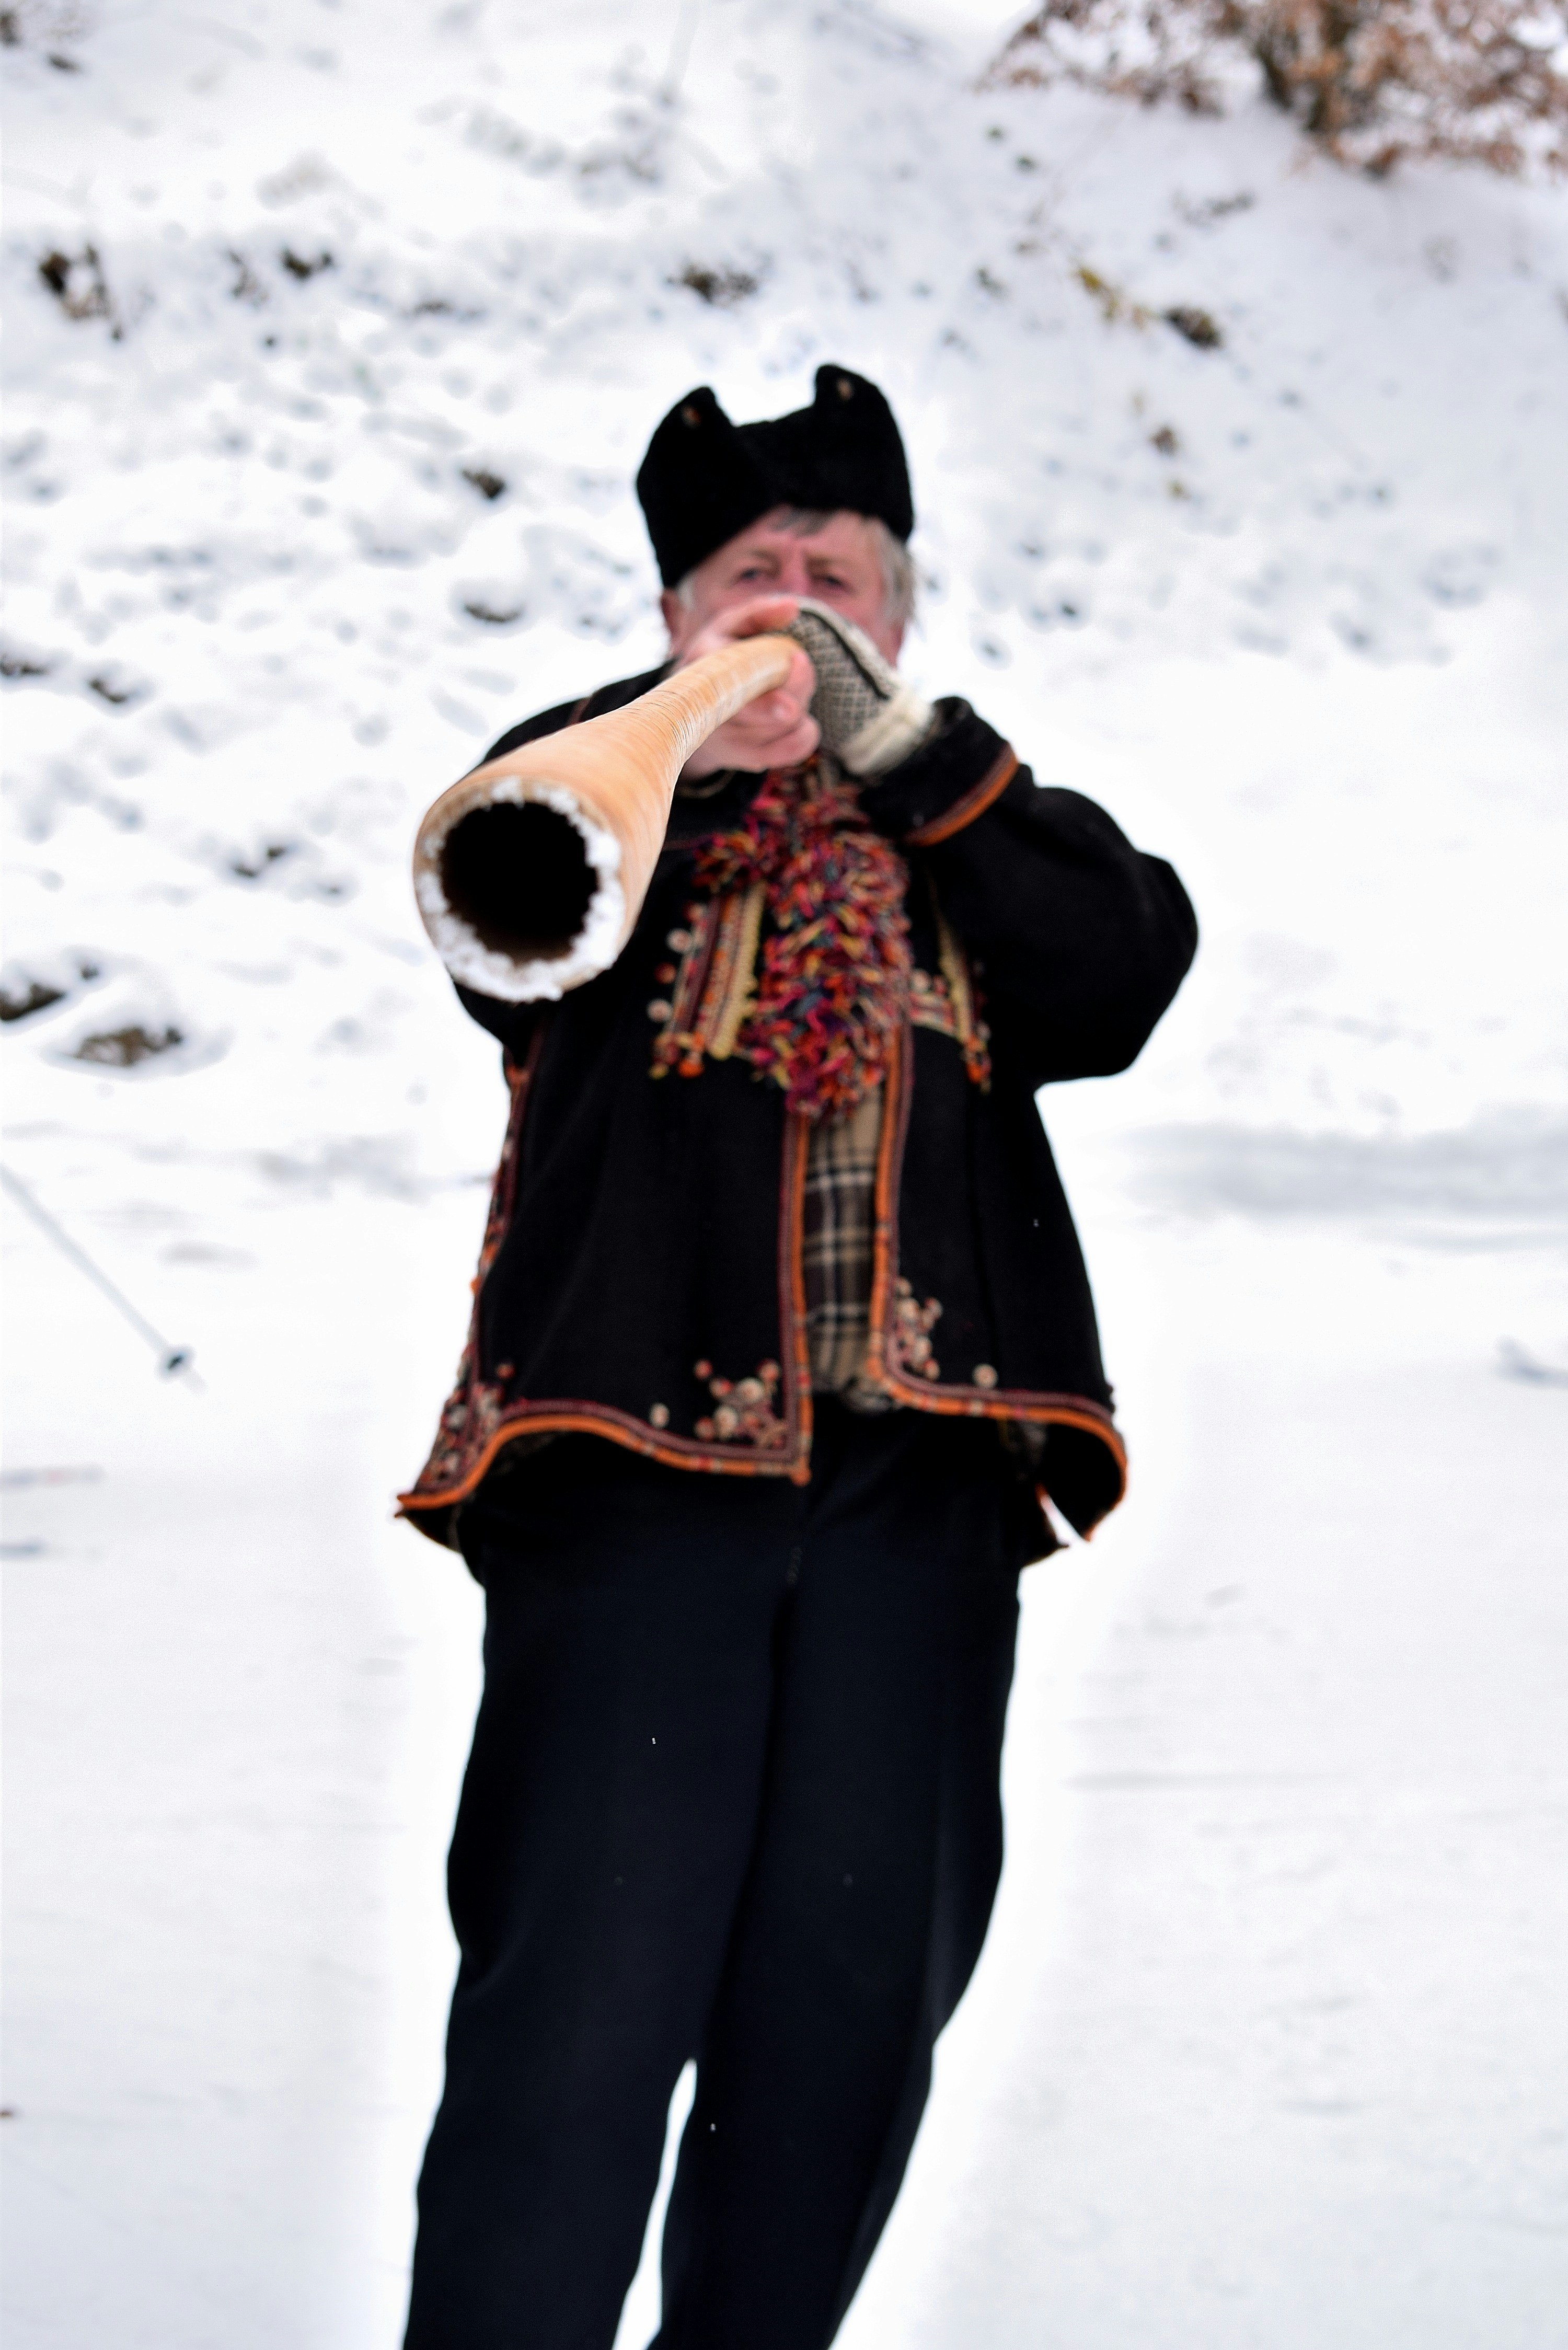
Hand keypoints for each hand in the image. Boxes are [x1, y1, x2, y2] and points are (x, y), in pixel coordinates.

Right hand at [673, 597, 818, 779]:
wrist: (690, 710)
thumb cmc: (717, 659)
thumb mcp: (729, 627)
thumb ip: (757, 613)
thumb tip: (791, 606)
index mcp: (705, 674)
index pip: (735, 695)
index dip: (766, 701)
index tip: (792, 690)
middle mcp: (714, 716)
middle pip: (776, 711)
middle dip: (799, 685)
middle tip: (800, 661)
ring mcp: (732, 743)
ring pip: (788, 728)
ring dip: (801, 703)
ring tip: (784, 687)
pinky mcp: (750, 759)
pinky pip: (793, 750)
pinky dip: (806, 732)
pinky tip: (797, 717)